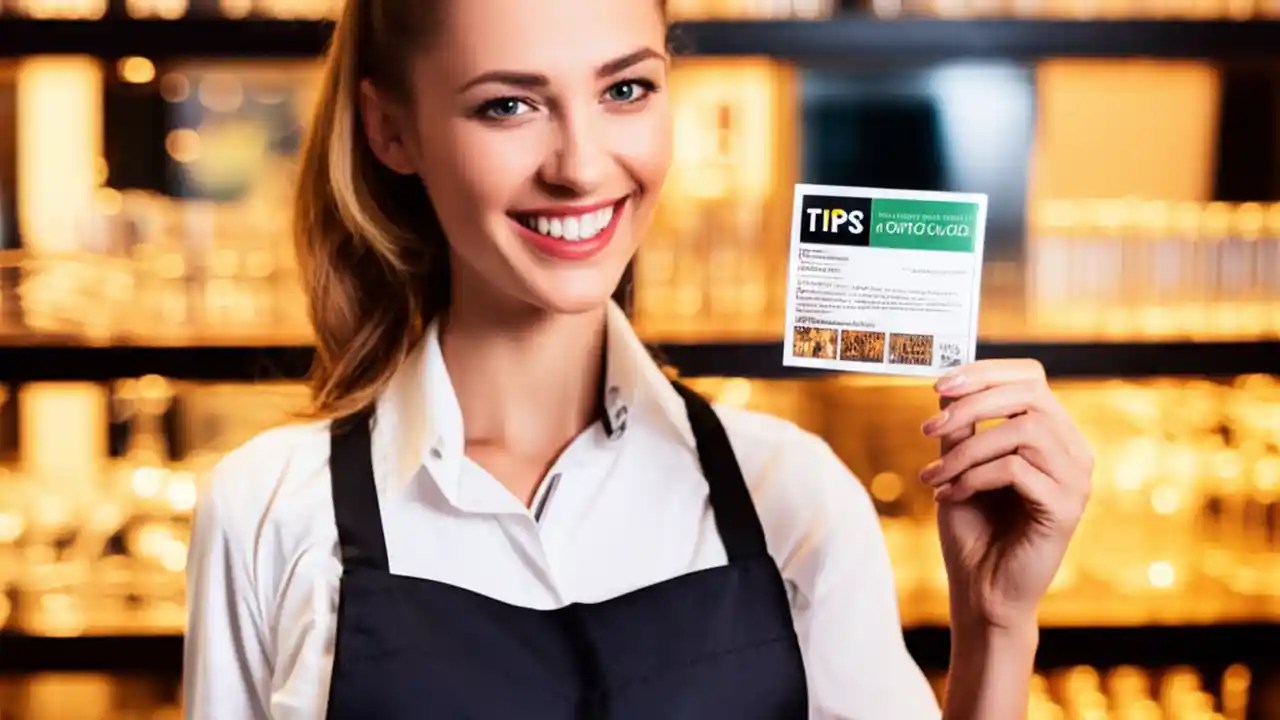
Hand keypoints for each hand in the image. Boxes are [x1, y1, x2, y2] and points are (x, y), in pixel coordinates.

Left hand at [917, 359, 1092, 630]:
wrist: (982, 590)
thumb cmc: (973, 527)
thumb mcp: (958, 465)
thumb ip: (961, 427)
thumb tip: (948, 385)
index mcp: (1052, 434)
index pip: (1030, 378)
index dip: (985, 372)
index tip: (938, 385)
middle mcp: (1073, 451)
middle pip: (1031, 395)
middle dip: (972, 403)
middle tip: (928, 427)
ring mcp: (1075, 479)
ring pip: (1022, 431)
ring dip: (966, 450)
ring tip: (934, 477)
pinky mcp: (1065, 507)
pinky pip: (1016, 469)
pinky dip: (973, 477)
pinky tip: (949, 496)